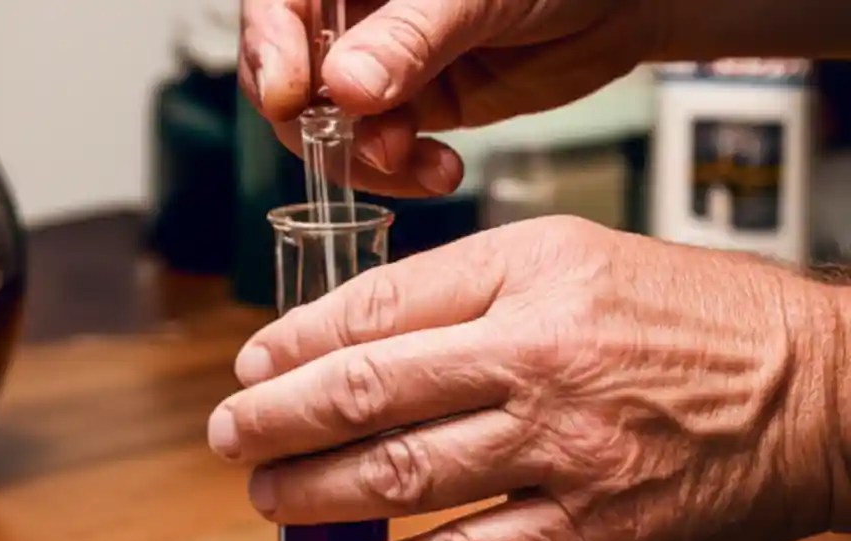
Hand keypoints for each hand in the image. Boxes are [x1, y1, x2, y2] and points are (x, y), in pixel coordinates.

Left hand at [207, 216, 850, 540]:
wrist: (820, 391)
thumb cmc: (693, 320)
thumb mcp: (577, 258)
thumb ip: (468, 290)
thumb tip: (357, 334)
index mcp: (527, 272)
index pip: (374, 306)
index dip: (293, 341)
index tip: (252, 364)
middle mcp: (536, 354)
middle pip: (365, 388)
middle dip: (274, 418)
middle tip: (230, 435)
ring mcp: (562, 447)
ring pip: (398, 473)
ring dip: (312, 491)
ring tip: (267, 498)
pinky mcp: (592, 531)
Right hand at [240, 0, 663, 195]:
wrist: (625, 5)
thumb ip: (412, 34)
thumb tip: (344, 83)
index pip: (274, 5)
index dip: (269, 51)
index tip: (292, 97)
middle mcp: (351, 13)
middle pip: (286, 72)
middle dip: (319, 120)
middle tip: (365, 140)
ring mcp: (377, 63)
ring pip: (327, 124)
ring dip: (363, 155)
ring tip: (415, 160)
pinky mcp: (409, 107)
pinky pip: (375, 151)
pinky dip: (399, 172)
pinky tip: (439, 171)